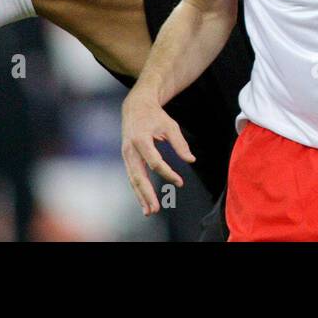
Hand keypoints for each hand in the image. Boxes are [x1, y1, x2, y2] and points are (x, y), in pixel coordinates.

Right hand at [120, 91, 194, 215]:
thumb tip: (191, 160)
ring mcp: (126, 154)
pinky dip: (137, 190)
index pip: (154, 162)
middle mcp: (130, 149)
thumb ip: (180, 143)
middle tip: (155, 209)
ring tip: (149, 212)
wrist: (135, 106)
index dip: (168, 173)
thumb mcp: (170, 125)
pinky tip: (144, 202)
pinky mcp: (126, 158)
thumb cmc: (155, 116)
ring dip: (140, 196)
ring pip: (133, 179)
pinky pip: (132, 176)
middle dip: (146, 193)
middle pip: (138, 175)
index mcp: (141, 139)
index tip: (180, 182)